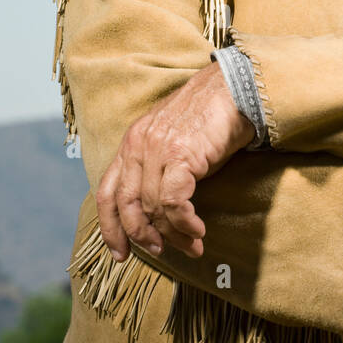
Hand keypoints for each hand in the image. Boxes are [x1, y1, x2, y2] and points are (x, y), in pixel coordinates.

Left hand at [96, 62, 255, 261]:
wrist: (236, 89)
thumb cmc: (210, 118)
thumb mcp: (173, 142)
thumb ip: (157, 169)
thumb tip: (158, 213)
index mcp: (131, 142)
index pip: (106, 192)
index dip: (110, 227)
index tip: (120, 253)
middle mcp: (137, 145)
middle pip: (125, 205)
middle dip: (140, 236)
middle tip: (159, 252)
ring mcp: (156, 149)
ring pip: (152, 207)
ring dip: (173, 234)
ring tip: (192, 244)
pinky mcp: (179, 155)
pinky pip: (173, 202)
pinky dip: (184, 223)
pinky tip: (198, 230)